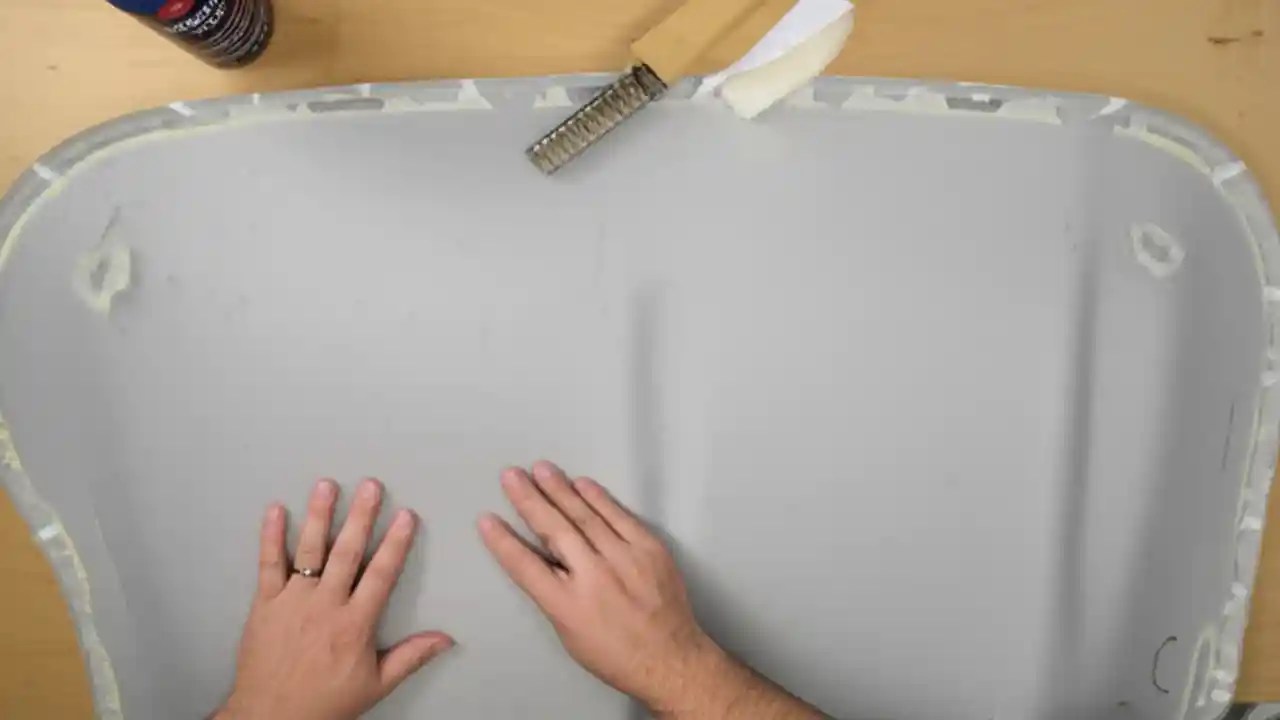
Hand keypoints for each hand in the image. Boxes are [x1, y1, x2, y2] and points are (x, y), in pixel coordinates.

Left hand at [214, 478, 453, 719]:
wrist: (271, 718)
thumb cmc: (324, 703)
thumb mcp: (376, 684)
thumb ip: (410, 657)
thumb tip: (445, 639)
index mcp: (354, 624)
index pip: (381, 574)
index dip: (395, 543)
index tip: (405, 517)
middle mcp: (325, 606)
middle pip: (347, 552)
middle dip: (361, 516)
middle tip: (370, 486)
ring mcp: (293, 602)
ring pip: (309, 550)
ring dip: (320, 515)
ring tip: (327, 486)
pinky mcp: (265, 604)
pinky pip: (268, 564)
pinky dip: (271, 537)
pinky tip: (276, 511)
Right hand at [477, 462, 822, 718]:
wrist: (670, 658)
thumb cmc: (615, 654)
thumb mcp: (569, 633)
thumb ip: (552, 593)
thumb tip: (540, 557)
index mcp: (567, 605)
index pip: (525, 566)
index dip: (503, 541)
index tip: (487, 519)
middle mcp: (594, 578)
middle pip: (554, 530)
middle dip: (529, 499)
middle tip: (512, 475)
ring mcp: (624, 560)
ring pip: (586, 516)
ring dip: (561, 489)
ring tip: (541, 469)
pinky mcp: (650, 549)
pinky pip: (619, 516)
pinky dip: (599, 498)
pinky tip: (582, 483)